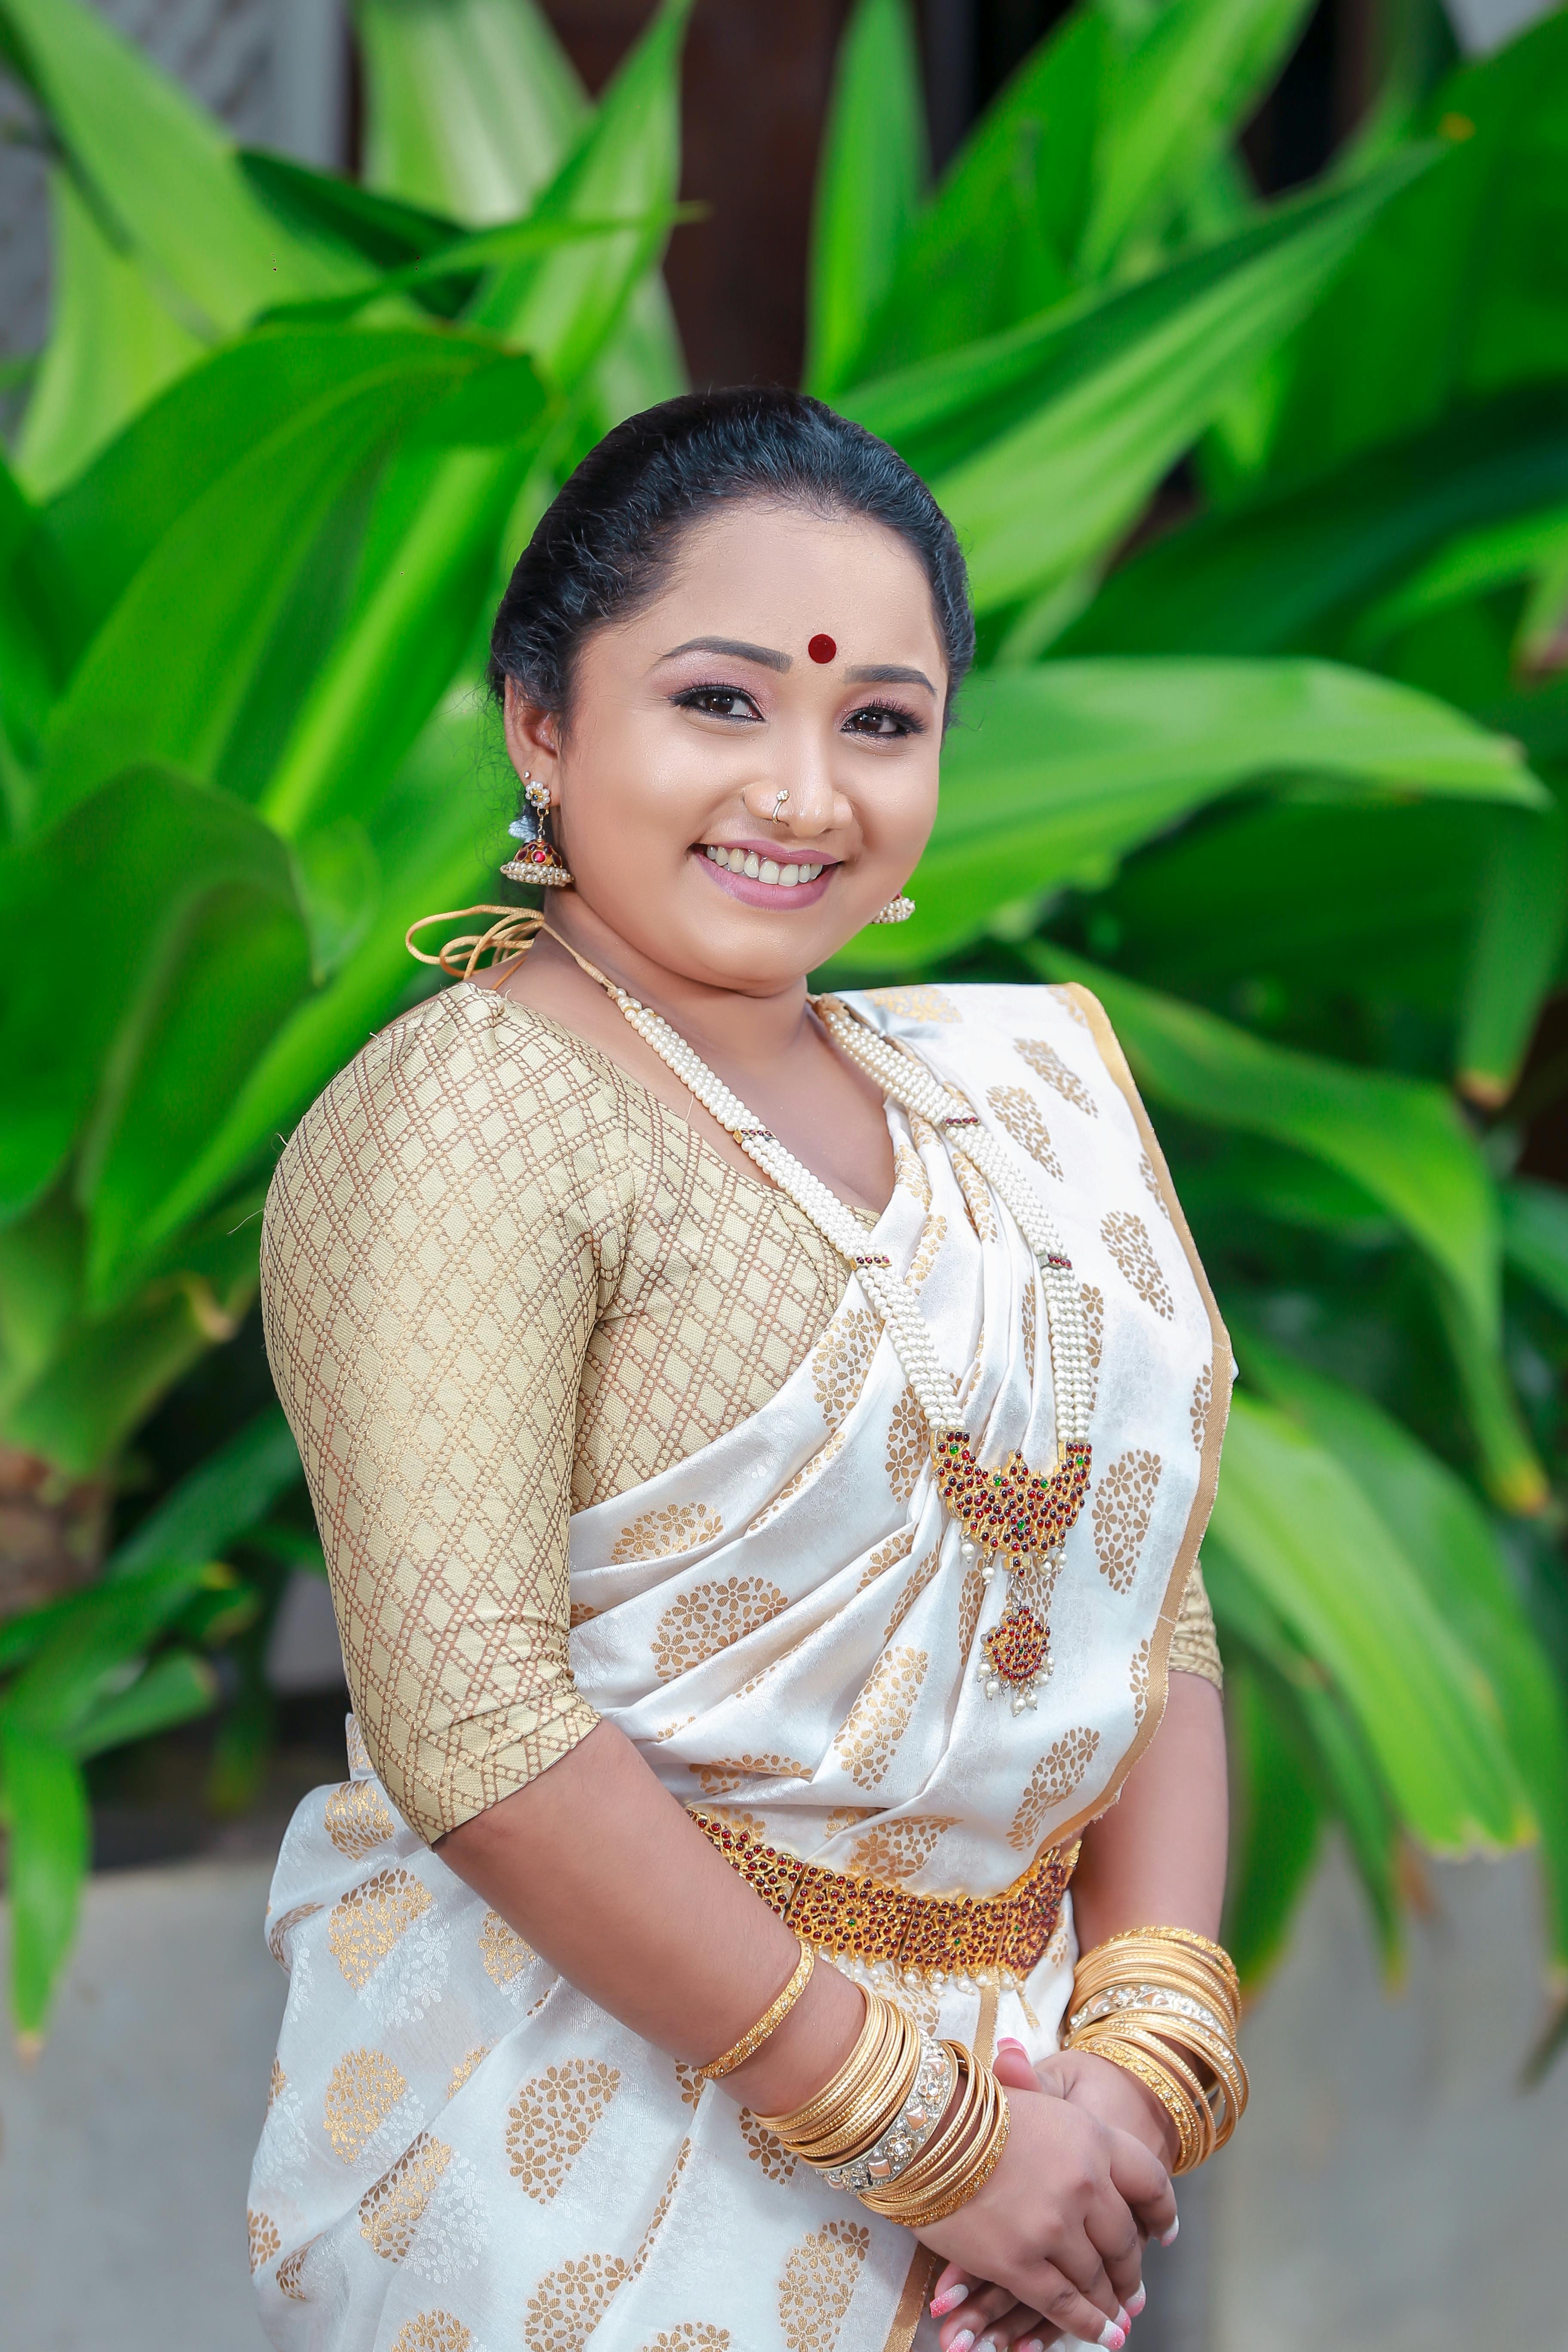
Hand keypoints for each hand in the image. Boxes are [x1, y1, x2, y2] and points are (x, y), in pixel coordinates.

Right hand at [916, 2049, 1174, 2350]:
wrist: (918, 2131)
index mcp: (1092, 2137)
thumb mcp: (1021, 2095)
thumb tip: (1016, 2048)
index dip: (1161, 2211)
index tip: (1165, 2232)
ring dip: (1109, 2302)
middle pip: (1123, 2238)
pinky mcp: (1020, 2263)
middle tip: (1133, 2289)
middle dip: (1129, 2269)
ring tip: (1118, 2319)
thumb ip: (1040, 2092)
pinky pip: (1063, 2304)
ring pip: (1095, 2277)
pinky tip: (1104, 2337)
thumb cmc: (965, 2109)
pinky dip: (1087, 2325)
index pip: (1148, 2180)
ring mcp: (1053, 2227)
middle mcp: (1084, 2183)